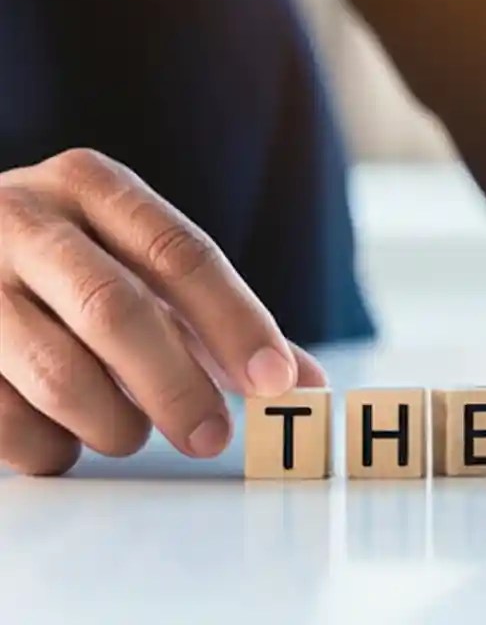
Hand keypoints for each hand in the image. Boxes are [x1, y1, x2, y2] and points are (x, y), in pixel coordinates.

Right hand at [0, 149, 324, 475]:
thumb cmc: (68, 271)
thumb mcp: (140, 270)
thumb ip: (218, 324)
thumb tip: (307, 385)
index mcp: (91, 185)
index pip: (181, 253)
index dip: (236, 322)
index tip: (278, 383)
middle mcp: (21, 217)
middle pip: (115, 310)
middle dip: (176, 386)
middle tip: (212, 436)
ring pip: (55, 372)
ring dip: (112, 423)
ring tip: (132, 433)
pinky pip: (4, 419)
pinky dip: (50, 447)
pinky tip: (64, 439)